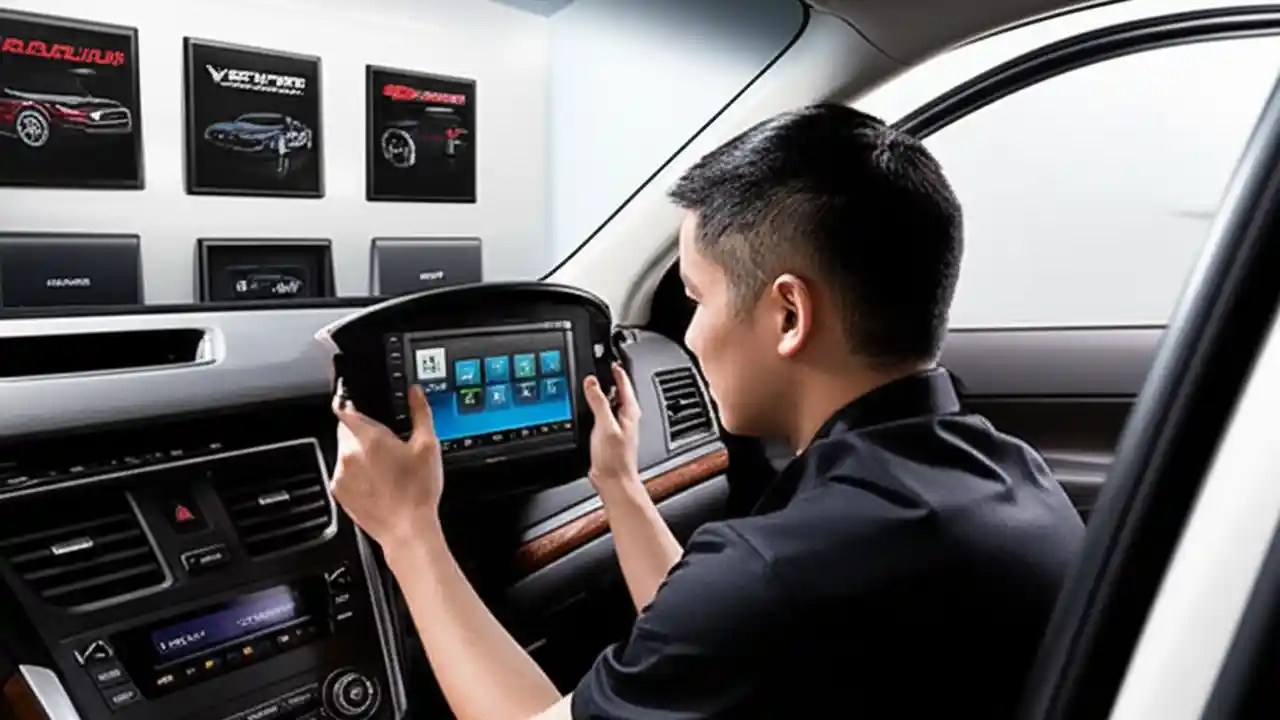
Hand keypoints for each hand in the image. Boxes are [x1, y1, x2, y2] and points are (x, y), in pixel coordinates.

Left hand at [331, 382, 443, 547]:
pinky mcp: (338, 491)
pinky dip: (355, 471)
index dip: (345, 396)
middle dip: (363, 430)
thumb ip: (420, 413)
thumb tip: (415, 393)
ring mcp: (341, 474)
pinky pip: (343, 471)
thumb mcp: (428, 446)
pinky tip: (378, 481)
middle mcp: (349, 453)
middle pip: (346, 429)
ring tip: (385, 467)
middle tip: (386, 443)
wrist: (407, 529)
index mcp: (369, 437)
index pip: (343, 406)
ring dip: (358, 451)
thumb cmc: (418, 492)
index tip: (348, 393)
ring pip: (345, 450)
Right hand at [583, 363, 641, 499]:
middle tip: (597, 370)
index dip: (617, 370)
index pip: (625, 383)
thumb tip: (592, 382)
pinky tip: (587, 411)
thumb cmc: (616, 459)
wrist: (613, 481)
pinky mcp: (608, 436)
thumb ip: (599, 402)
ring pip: (609, 404)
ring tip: (590, 387)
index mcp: (630, 411)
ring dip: (600, 396)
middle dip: (608, 381)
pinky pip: (602, 416)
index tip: (610, 359)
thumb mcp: (605, 425)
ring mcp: (617, 427)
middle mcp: (626, 418)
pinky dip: (595, 410)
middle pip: (617, 392)